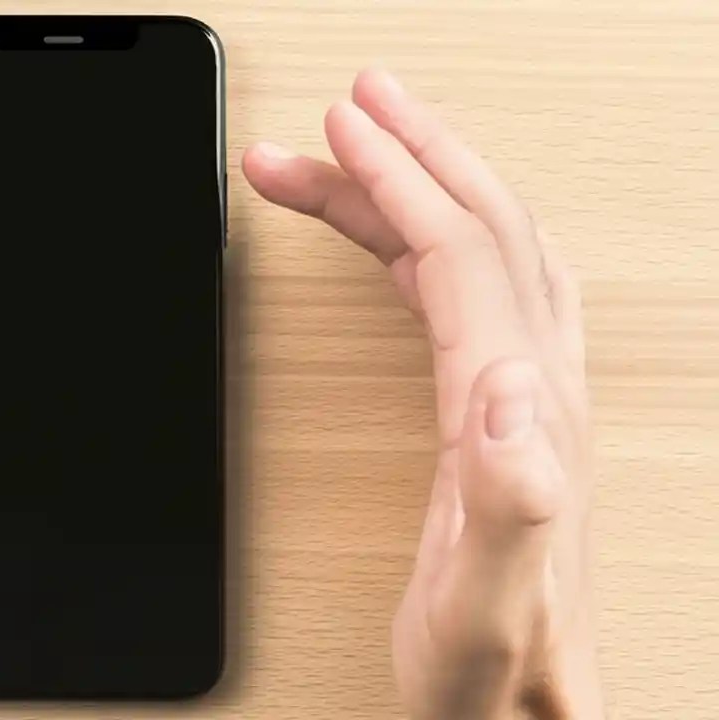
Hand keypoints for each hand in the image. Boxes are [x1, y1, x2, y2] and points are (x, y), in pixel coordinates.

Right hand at [243, 70, 601, 718]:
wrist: (516, 713)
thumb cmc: (487, 669)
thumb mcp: (483, 603)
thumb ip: (509, 496)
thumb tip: (508, 381)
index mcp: (517, 411)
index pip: (458, 255)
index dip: (397, 179)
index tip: (340, 126)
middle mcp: (533, 389)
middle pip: (476, 228)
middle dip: (409, 152)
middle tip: (348, 104)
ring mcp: (522, 400)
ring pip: (471, 253)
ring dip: (407, 192)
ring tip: (337, 160)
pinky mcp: (500, 420)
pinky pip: (462, 297)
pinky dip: (415, 248)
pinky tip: (385, 246)